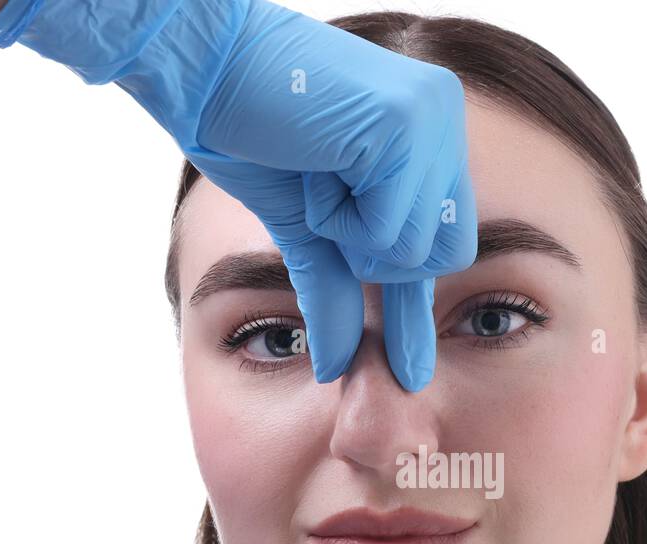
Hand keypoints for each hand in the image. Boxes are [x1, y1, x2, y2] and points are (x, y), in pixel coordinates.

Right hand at [0, 0, 477, 391]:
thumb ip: (334, 290)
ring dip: (349, 232)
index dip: (418, 310)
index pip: (443, 247)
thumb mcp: (307, 228)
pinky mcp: (410, 123)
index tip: (410, 369)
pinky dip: (340, 218)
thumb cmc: (249, 134)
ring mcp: (434, 119)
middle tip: (325, 204)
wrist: (201, 71)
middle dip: (374, 258)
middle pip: (443, 257)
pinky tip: (316, 167)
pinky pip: (389, 228)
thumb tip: (338, 367)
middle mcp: (445, 122)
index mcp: (430, 138)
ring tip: (316, 174)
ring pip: (415, 249)